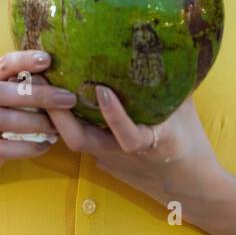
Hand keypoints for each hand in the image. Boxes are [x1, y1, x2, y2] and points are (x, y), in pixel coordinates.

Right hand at [0, 51, 75, 174]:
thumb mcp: (6, 89)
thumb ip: (27, 78)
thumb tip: (66, 66)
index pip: (3, 64)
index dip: (24, 60)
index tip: (48, 59)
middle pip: (0, 92)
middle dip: (36, 94)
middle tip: (68, 98)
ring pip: (0, 119)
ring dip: (33, 122)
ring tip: (57, 127)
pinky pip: (3, 148)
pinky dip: (27, 147)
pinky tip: (47, 145)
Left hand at [46, 87, 217, 207]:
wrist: (190, 190)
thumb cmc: (193, 145)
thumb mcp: (186, 111)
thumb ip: (171, 83)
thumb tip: (162, 44)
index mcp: (151, 143)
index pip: (129, 136)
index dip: (114, 114)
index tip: (102, 89)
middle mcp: (124, 154)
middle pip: (82, 141)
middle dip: (59, 113)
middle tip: (44, 81)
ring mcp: (111, 160)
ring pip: (76, 141)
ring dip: (57, 115)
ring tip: (42, 86)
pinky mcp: (105, 163)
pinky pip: (83, 139)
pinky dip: (69, 120)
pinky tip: (58, 99)